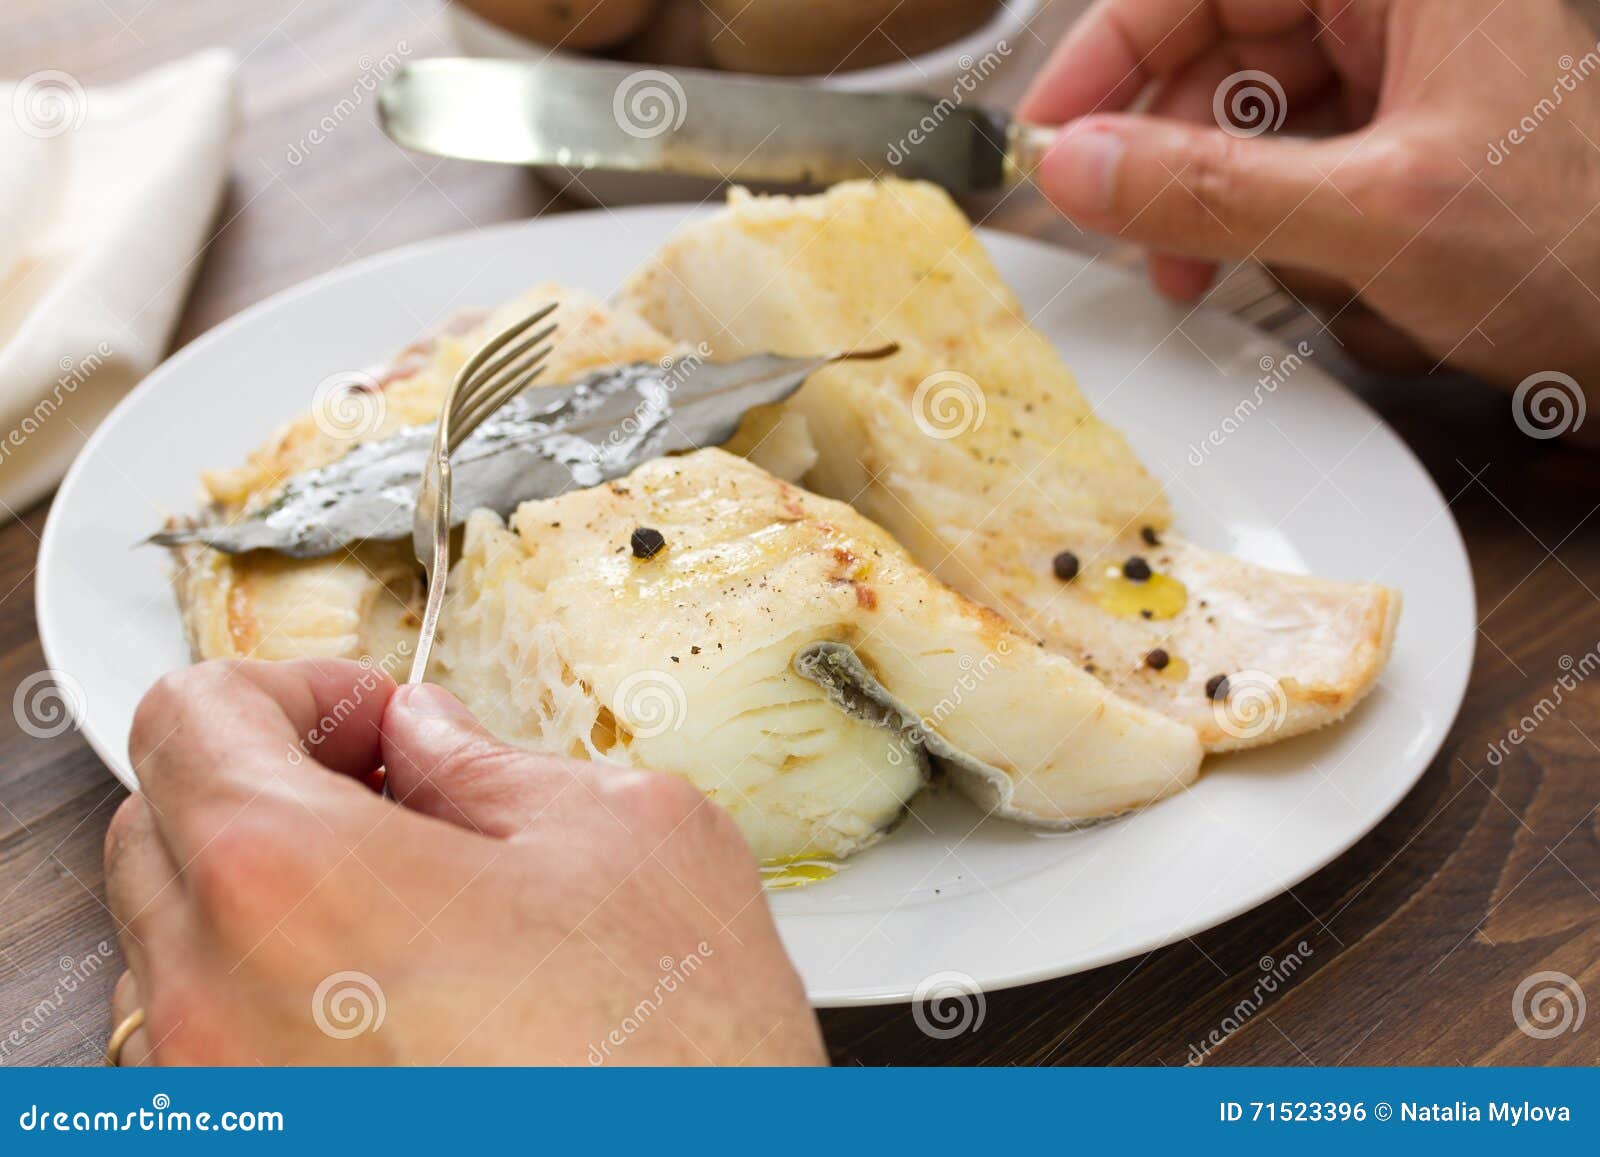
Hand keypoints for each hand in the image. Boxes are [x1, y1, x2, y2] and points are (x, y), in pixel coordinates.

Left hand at [104, 659, 824, 1064]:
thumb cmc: (678, 1059)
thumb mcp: (623, 839)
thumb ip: (491, 764)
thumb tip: (431, 742)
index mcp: (293, 879)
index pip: (191, 717)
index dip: (287, 689)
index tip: (360, 714)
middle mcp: (219, 1004)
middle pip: (158, 827)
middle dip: (268, 782)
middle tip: (384, 789)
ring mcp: (232, 1101)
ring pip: (178, 948)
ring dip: (266, 896)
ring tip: (401, 899)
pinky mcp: (264, 1145)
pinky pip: (215, 1050)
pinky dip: (278, 995)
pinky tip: (399, 995)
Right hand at [1022, 0, 1599, 413]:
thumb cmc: (1576, 253)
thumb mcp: (1370, 217)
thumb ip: (1210, 188)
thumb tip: (1080, 168)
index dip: (1111, 49)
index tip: (1051, 126)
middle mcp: (1401, 5)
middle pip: (1217, 45)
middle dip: (1164, 146)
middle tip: (1120, 220)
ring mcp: (1401, 66)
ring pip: (1244, 109)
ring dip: (1209, 197)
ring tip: (1198, 266)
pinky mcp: (1397, 128)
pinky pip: (1285, 154)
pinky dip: (1260, 217)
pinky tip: (1271, 266)